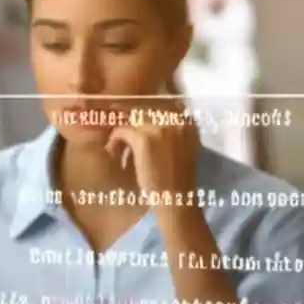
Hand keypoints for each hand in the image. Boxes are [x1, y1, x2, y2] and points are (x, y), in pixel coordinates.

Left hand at [105, 99, 200, 220]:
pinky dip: (115, 141)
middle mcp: (176, 120)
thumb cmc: (177, 178)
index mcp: (188, 122)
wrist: (175, 199)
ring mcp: (160, 128)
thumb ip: (171, 129)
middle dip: (130, 120)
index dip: (144, 111)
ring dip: (123, 132)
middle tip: (121, 132)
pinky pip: (122, 131)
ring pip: (131, 120)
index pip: (161, 104)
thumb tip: (147, 115)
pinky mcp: (143, 139)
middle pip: (144, 109)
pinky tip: (114, 151)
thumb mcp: (183, 148)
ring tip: (117, 145)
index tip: (134, 119)